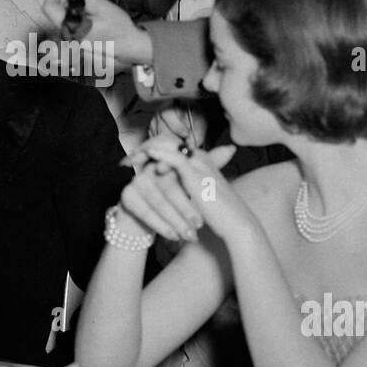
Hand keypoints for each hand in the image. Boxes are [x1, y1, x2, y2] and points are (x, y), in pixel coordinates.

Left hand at [41, 0, 152, 66]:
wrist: (130, 45)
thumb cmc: (118, 28)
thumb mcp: (101, 6)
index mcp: (71, 28)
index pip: (49, 7)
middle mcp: (68, 34)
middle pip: (56, 9)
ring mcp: (73, 36)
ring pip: (64, 12)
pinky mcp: (79, 35)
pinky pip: (71, 18)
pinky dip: (76, 6)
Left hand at [121, 135, 254, 243]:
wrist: (237, 223)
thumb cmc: (221, 213)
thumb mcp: (202, 195)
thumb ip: (188, 188)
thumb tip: (170, 191)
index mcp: (204, 160)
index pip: (174, 147)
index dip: (155, 149)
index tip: (137, 156)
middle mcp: (202, 158)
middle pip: (170, 143)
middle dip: (147, 147)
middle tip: (129, 155)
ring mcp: (200, 164)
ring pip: (170, 147)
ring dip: (149, 150)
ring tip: (132, 157)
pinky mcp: (196, 175)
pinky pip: (175, 158)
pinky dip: (159, 156)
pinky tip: (147, 157)